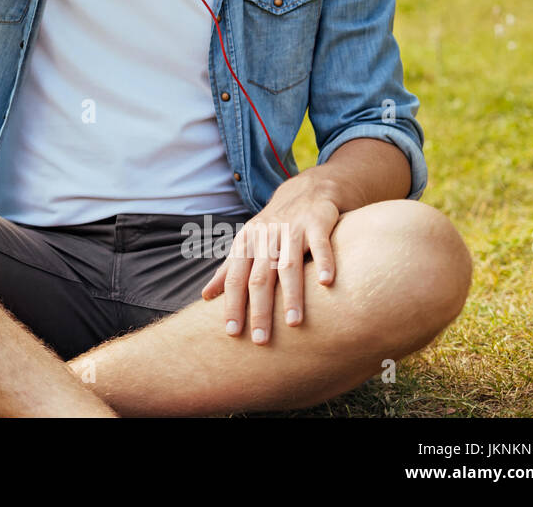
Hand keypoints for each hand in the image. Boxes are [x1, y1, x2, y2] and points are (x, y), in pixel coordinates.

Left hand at [200, 170, 341, 344]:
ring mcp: (292, 230)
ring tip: (292, 323)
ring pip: (288, 265)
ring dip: (291, 295)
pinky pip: (320, 245)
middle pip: (259, 278)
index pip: (235, 278)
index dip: (232, 305)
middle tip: (260, 340)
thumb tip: (205, 296)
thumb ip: (227, 270)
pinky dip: (324, 262)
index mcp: (246, 244)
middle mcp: (266, 237)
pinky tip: (327, 283)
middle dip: (259, 310)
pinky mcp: (317, 223)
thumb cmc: (272, 227)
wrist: (304, 191)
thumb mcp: (246, 244)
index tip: (232, 333)